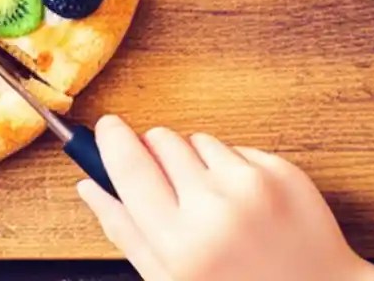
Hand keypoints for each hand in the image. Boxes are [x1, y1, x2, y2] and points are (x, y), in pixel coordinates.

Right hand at [77, 116, 373, 280]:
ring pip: (198, 140)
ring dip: (195, 160)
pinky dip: (232, 168)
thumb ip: (126, 233)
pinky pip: (236, 149)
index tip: (107, 129)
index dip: (111, 140)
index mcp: (181, 243)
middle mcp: (216, 209)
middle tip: (165, 184)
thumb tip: (89, 186)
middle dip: (153, 151)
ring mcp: (255, 187)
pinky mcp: (284, 172)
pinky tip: (244, 204)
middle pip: (160, 140)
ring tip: (212, 203)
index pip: (129, 165)